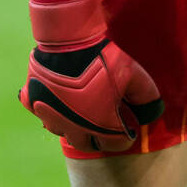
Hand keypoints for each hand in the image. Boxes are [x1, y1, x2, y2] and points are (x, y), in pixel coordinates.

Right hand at [18, 0, 162, 152]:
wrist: (68, 41)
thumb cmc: (103, 58)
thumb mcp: (135, 75)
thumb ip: (147, 96)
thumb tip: (153, 111)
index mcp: (98, 126)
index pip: (116, 144)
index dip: (124, 135)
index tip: (127, 123)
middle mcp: (72, 128)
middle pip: (86, 144)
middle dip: (97, 137)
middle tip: (104, 123)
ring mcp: (49, 116)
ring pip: (61, 130)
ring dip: (72, 125)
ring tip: (80, 109)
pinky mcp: (33, 101)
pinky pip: (39, 112)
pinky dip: (47, 108)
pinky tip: (55, 98)